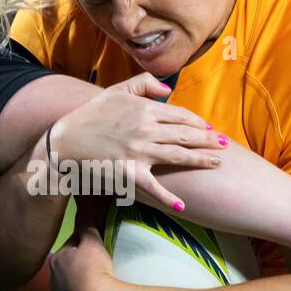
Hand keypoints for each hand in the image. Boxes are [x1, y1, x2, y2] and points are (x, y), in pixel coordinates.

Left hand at [47, 211, 119, 290]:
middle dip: (81, 262)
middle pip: (70, 265)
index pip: (70, 244)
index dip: (84, 242)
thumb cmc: (92, 269)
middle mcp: (53, 279)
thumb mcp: (92, 241)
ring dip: (83, 280)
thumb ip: (86, 223)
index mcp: (55, 259)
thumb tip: (82, 202)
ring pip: (73, 283)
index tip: (97, 243)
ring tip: (101, 280)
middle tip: (101, 262)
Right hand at [50, 73, 225, 210]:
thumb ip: (144, 84)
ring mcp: (139, 152)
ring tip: (217, 162)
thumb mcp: (116, 91)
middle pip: (186, 134)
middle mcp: (145, 129)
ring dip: (201, 160)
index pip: (180, 115)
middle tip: (224, 144)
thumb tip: (168, 90)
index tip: (208, 127)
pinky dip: (168, 198)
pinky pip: (153, 187)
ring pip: (178, 155)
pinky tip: (182, 205)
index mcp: (144, 109)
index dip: (198, 122)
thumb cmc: (90, 116)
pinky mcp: (129, 172)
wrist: (65, 141)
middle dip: (208, 139)